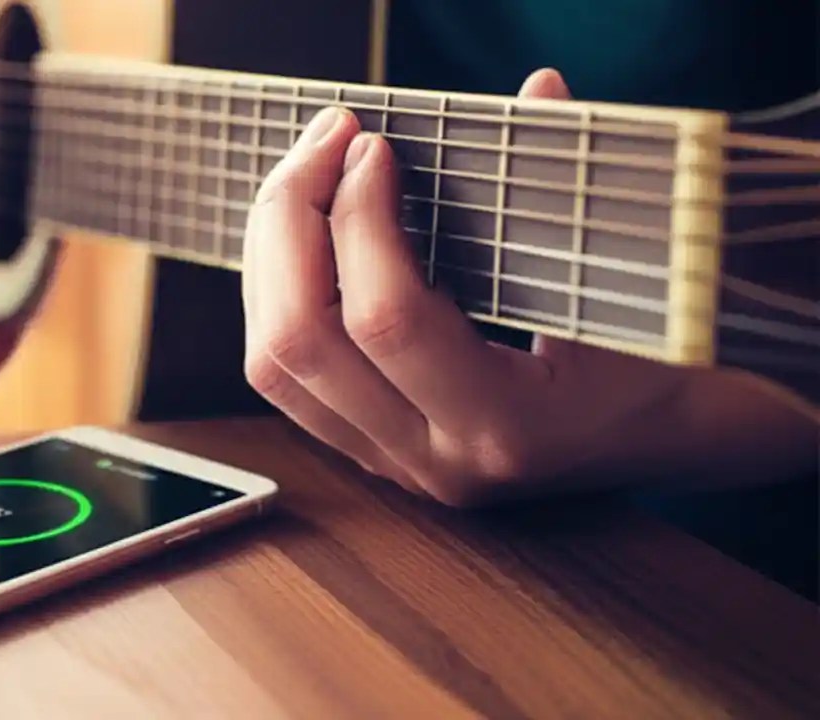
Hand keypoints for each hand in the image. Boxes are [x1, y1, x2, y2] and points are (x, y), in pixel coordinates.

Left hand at [242, 69, 816, 505]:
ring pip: (275, 367)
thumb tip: (537, 93)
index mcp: (507, 427)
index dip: (361, 217)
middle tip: (321, 145)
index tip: (373, 146)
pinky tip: (304, 237)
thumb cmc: (666, 358)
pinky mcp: (377, 449)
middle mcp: (437, 460)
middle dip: (289, 224)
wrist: (675, 441)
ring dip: (268, 260)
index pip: (385, 320)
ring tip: (300, 180)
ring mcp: (399, 464)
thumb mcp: (634, 278)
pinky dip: (278, 296)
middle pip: (298, 345)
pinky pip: (290, 377)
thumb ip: (574, 187)